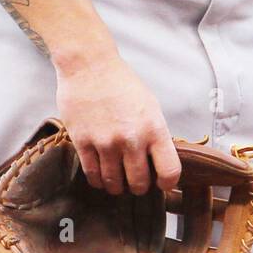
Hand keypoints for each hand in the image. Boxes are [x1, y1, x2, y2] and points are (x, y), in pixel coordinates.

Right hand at [55, 53, 180, 196]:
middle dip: (138, 187)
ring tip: (116, 181)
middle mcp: (132, 139)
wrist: (89, 65)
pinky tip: (100, 176)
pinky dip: (98, 180)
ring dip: (116, 186)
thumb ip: (155, 134)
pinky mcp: (83, 142)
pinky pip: (92, 175)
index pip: (169, 171)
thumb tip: (158, 161)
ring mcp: (106, 142)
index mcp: (154, 128)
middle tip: (134, 182)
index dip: (167, 183)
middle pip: (139, 183)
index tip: (161, 183)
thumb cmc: (120, 82)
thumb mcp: (150, 105)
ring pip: (114, 183)